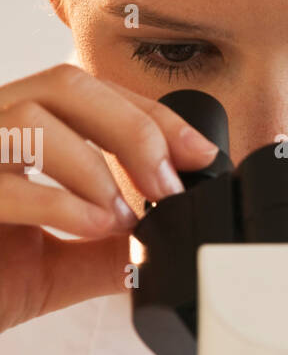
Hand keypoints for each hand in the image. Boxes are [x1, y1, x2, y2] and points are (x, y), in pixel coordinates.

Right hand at [0, 63, 217, 331]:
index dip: (153, 115)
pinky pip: (2, 180)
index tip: (201, 154)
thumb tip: (163, 243)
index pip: (91, 95)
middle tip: (169, 185)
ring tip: (120, 216)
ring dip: (95, 166)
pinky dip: (59, 200)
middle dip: (133, 129)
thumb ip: (105, 251)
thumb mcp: (54, 269)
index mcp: (15, 136)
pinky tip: (91, 227)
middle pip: (65, 84)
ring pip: (31, 116)